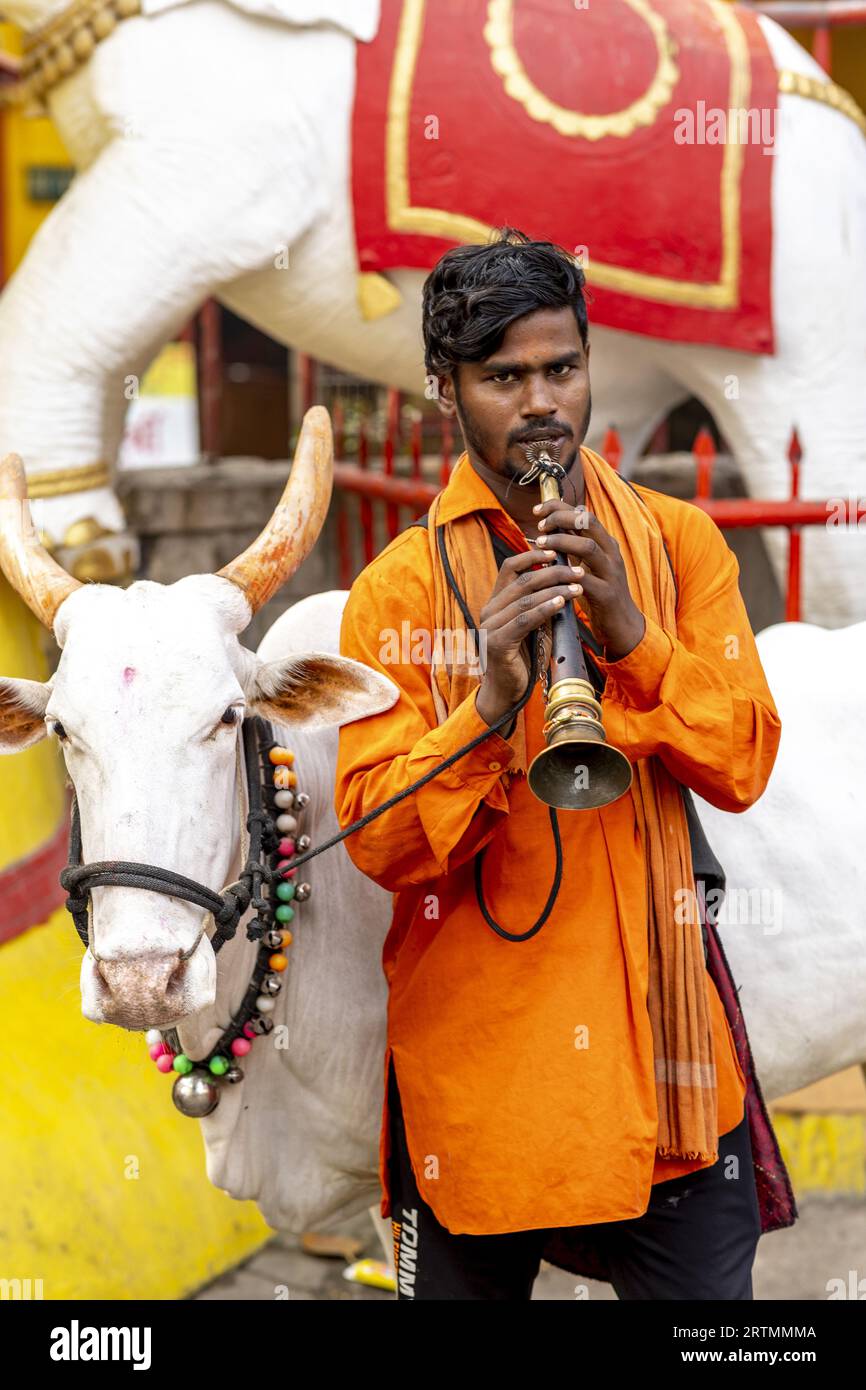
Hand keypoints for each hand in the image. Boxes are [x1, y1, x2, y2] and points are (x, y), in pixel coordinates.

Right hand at [474, 546, 582, 726]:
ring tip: (577, 586)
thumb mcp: (535, 625)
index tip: (556, 551)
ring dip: (554, 589)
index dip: (532, 556)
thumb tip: (565, 580)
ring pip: (524, 598)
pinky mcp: (497, 643)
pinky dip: (544, 609)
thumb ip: (543, 603)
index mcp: (495, 602)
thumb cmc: (524, 658)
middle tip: (577, 570)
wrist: (507, 691)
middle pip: (521, 580)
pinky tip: (561, 603)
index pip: (509, 567)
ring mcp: (490, 626)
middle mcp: (489, 610)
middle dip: (552, 572)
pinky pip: (524, 620)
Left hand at [532, 500, 645, 660]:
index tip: (537, 510)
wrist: (622, 624)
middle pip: (587, 521)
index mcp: (606, 542)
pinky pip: (584, 580)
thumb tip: (559, 519)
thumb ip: (576, 543)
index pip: (583, 512)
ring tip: (541, 543)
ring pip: (587, 546)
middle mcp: (611, 552)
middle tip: (539, 526)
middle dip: (560, 518)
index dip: (558, 507)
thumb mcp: (589, 563)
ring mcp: (611, 572)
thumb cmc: (600, 592)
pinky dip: (564, 574)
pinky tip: (548, 573)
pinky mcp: (606, 594)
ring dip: (561, 541)